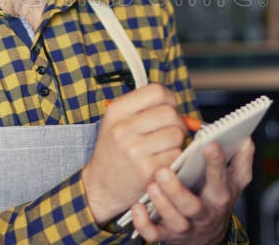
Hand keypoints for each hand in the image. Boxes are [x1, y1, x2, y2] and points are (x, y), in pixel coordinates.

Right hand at [82, 84, 186, 224]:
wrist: (101, 186)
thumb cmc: (115, 150)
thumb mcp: (118, 122)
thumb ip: (143, 108)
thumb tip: (176, 103)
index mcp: (116, 111)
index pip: (156, 91)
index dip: (169, 99)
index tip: (168, 108)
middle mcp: (122, 129)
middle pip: (170, 112)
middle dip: (177, 121)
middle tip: (170, 130)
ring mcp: (134, 150)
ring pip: (176, 134)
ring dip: (177, 141)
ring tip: (164, 146)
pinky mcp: (147, 170)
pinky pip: (176, 155)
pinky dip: (174, 157)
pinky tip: (162, 160)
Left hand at [130, 138, 254, 243]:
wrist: (208, 236)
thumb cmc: (218, 198)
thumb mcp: (235, 180)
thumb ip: (241, 158)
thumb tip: (245, 137)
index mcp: (220, 195)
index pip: (220, 178)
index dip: (216, 163)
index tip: (210, 144)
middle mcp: (203, 212)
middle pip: (192, 206)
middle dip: (177, 190)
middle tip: (163, 170)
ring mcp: (185, 226)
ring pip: (173, 220)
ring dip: (161, 203)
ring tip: (151, 184)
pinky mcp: (168, 236)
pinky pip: (154, 234)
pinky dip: (144, 223)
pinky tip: (137, 205)